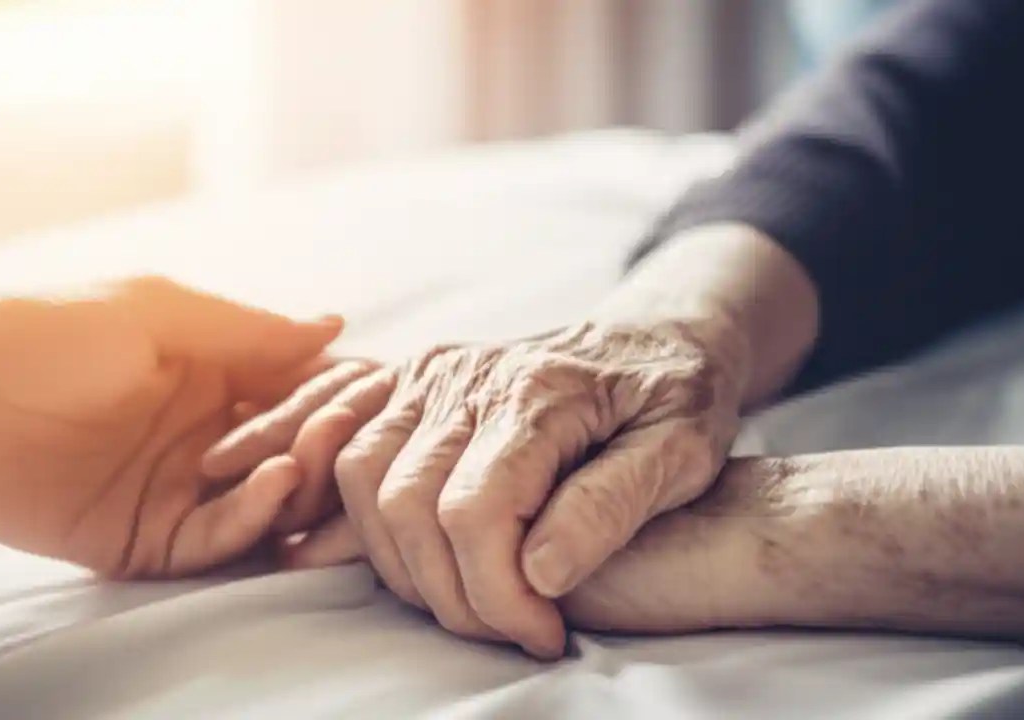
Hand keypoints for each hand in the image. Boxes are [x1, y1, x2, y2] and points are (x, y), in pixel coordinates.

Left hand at [0, 276, 340, 574]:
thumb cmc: (48, 338)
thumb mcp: (159, 314)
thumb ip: (250, 331)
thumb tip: (336, 324)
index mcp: (209, 367)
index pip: (298, 382)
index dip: (340, 386)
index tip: (384, 389)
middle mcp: (204, 427)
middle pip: (294, 443)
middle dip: (327, 440)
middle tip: (347, 434)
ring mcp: (180, 484)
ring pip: (267, 497)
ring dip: (301, 481)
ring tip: (310, 459)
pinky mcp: (153, 538)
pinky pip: (221, 536)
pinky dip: (256, 516)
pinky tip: (275, 483)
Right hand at [205, 315, 748, 657]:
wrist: (651, 336)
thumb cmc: (675, 395)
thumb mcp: (682, 450)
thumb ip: (614, 505)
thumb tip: (541, 568)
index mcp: (535, 394)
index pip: (476, 514)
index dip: (499, 595)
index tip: (544, 634)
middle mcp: (466, 378)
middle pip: (407, 505)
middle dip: (450, 593)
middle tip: (507, 629)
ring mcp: (431, 376)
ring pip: (363, 480)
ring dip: (397, 560)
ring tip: (461, 597)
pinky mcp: (413, 384)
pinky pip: (348, 444)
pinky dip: (341, 498)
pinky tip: (371, 536)